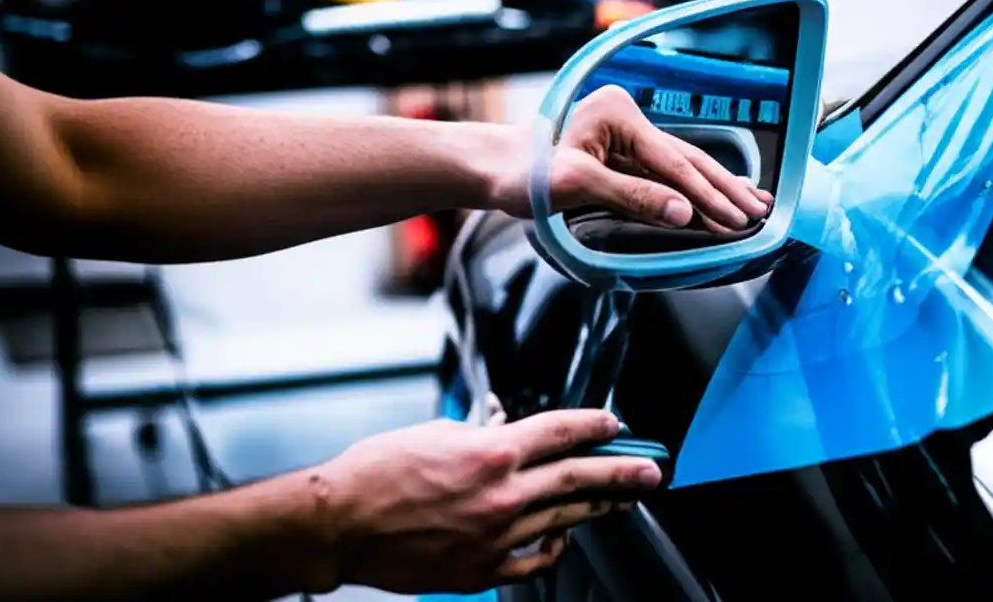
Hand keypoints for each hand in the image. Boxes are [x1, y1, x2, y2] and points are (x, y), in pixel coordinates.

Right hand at [313, 409, 659, 594]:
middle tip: (651, 470)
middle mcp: (502, 493)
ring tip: (622, 500)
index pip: (561, 431)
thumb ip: (479, 432)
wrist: (341, 524)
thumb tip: (504, 428)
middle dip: (622, 472)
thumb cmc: (377, 473)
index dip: (594, 424)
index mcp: (491, 451)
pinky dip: (554, 545)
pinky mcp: (482, 569)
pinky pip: (535, 559)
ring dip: (599, 507)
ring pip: (564, 517)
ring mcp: (496, 535)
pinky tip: (564, 536)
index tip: (612, 423)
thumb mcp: (435, 431)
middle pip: (579, 477)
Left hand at [488, 85, 772, 228]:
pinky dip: (695, 188)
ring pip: (683, 165)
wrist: (492, 167)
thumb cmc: (524, 174)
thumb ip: (632, 197)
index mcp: (618, 114)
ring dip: (719, 187)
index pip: (672, 161)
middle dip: (726, 189)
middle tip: (761, 215)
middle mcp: (627, 117)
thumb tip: (684, 212)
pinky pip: (667, 173)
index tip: (735, 221)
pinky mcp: (623, 153)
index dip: (707, 194)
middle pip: (687, 158)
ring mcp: (627, 134)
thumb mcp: (575, 186)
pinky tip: (720, 196)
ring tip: (756, 204)